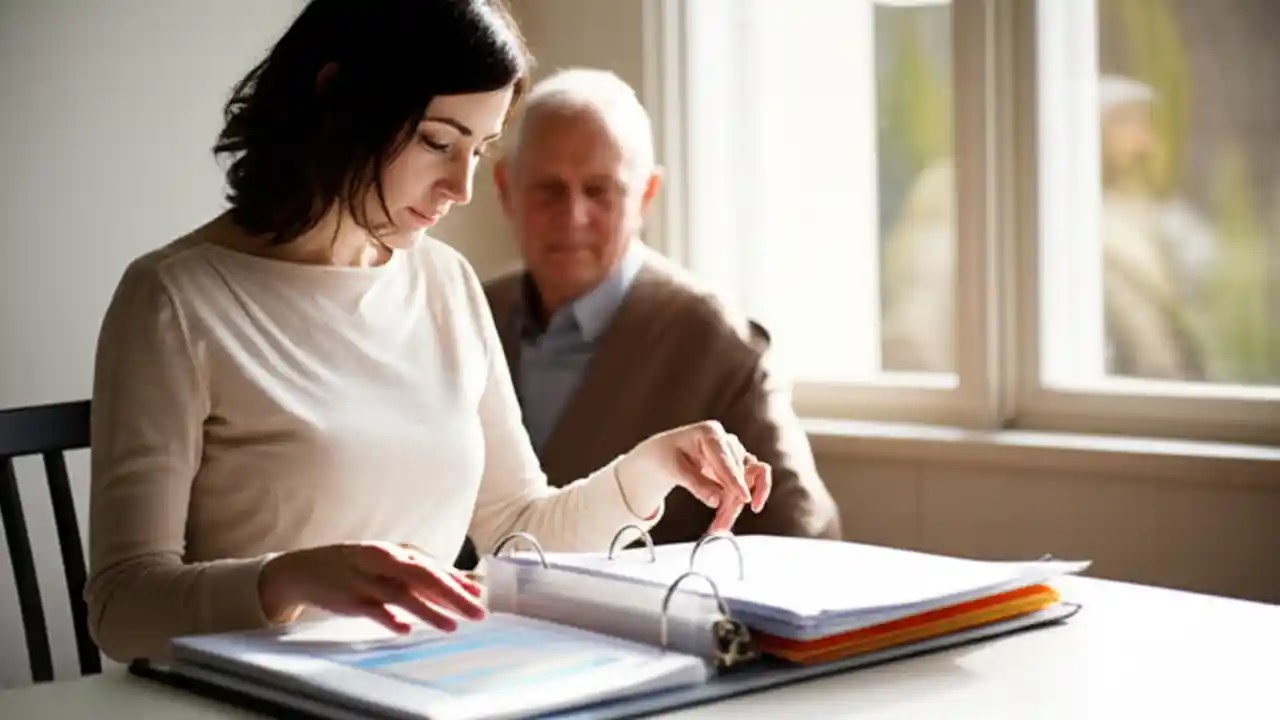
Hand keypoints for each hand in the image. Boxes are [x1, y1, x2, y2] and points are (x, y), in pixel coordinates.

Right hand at [258, 542, 485, 633]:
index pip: (433, 567)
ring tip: (451, 626)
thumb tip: (464, 584)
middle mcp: (384, 561)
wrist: (307, 570)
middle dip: (452, 595)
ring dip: (428, 611)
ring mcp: (366, 580)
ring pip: (402, 595)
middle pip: (423, 577)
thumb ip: (424, 574)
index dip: (458, 581)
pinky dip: (389, 619)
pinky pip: (373, 610)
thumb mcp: (390, 564)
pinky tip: (405, 629)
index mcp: (397, 551)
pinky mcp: (349, 599)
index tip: (479, 594)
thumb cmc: (357, 566)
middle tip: (476, 613)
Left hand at [621, 420, 771, 533]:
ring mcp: (735, 454)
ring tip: (720, 525)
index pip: (726, 459)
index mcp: (710, 433)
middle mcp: (727, 442)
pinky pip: (750, 485)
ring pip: (748, 482)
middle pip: (738, 475)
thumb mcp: (674, 469)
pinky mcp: (738, 468)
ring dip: (736, 505)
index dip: (735, 480)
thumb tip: (716, 501)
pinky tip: (729, 516)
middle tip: (719, 527)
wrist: (664, 454)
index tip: (744, 498)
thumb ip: (696, 484)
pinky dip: (739, 502)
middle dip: (731, 503)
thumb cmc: (667, 455)